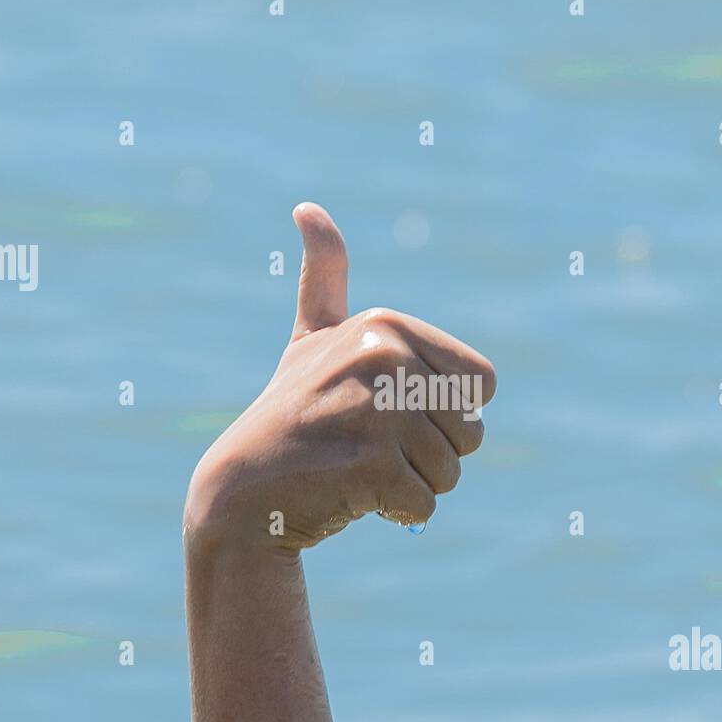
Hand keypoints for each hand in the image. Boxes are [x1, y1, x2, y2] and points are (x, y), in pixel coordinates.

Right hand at [184, 202, 496, 554]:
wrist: (241, 490)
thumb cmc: (292, 413)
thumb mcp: (313, 338)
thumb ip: (325, 277)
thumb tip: (307, 207)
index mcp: (386, 324)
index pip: (481, 386)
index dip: (446, 413)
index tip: (389, 412)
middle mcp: (384, 356)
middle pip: (471, 432)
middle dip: (431, 455)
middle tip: (369, 447)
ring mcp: (376, 409)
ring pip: (450, 472)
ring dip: (411, 486)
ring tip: (356, 470)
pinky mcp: (370, 463)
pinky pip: (424, 505)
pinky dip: (395, 514)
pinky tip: (351, 496)